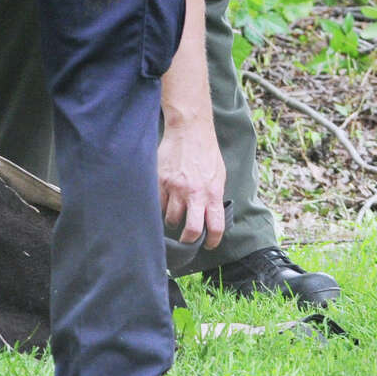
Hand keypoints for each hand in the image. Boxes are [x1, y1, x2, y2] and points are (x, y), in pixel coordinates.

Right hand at [158, 116, 226, 247]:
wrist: (189, 131)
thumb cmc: (206, 153)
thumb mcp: (219, 176)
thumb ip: (213, 197)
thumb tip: (209, 216)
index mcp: (212, 194)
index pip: (215, 227)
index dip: (212, 241)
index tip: (208, 244)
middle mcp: (193, 194)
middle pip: (190, 230)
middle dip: (188, 241)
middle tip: (185, 241)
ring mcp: (175, 188)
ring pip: (170, 218)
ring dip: (172, 221)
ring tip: (174, 216)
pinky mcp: (160, 180)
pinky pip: (157, 202)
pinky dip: (160, 206)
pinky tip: (163, 202)